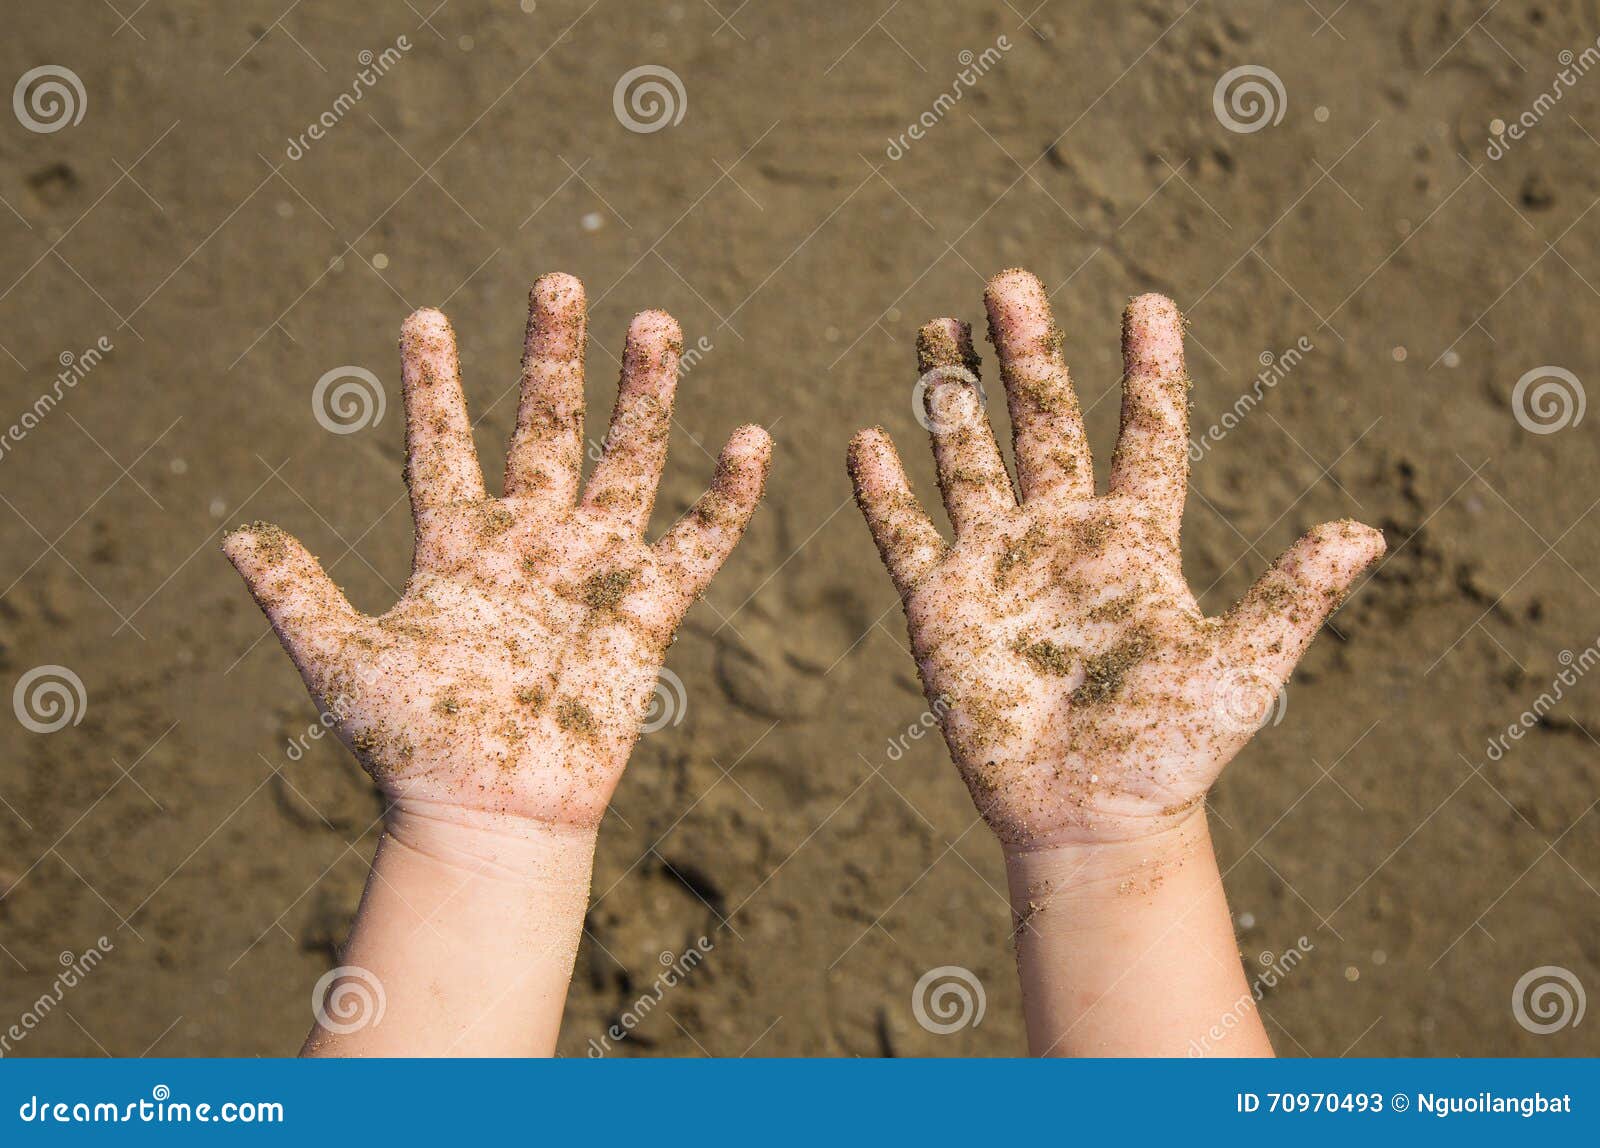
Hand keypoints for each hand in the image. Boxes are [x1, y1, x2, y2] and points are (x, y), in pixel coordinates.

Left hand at [225, 274, 771, 838]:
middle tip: (559, 280)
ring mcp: (590, 574)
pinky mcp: (644, 613)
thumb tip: (235, 536)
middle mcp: (528, 548)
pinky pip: (694, 546)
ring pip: (624, 464)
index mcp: (456, 550)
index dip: (436, 385)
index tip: (424, 314)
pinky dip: (724, 498)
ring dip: (641, 396)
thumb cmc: (412, 747)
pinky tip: (749, 440)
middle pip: (545, 430)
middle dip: (552, 357)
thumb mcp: (341, 661)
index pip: (445, 448)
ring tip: (656, 322)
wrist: (485, 812)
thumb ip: (298, 594)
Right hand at [847, 269, 1382, 849]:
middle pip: (1043, 424)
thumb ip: (1291, 595)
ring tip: (937, 328)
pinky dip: (884, 492)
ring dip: (952, 396)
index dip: (1148, 371)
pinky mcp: (943, 609)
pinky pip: (906, 535)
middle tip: (1010, 281)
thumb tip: (1367, 531)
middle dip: (1028, 354)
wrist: (1091, 818)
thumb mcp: (1241, 668)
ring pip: (969, 461)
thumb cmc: (1171, 750)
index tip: (1148, 302)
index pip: (1144, 435)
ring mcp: (998, 569)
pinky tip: (866, 439)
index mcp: (1136, 542)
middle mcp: (1063, 539)